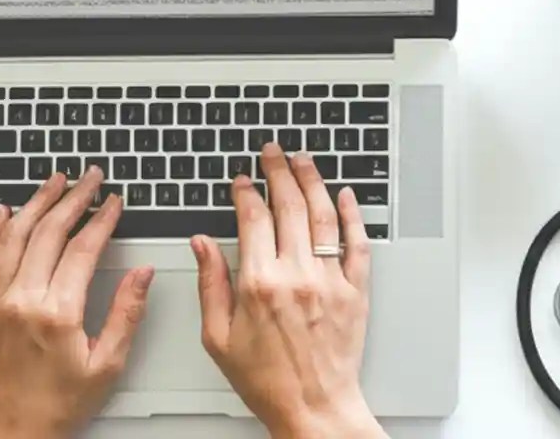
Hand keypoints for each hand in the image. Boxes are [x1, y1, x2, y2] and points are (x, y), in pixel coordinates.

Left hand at [0, 167, 154, 438]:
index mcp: (57, 314)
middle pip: (48, 233)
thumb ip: (127, 313)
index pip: (83, 249)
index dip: (102, 219)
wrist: (14, 431)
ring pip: (15, 238)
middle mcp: (22, 301)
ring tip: (54, 182)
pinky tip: (5, 213)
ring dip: (36, 204)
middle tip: (90, 178)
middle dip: (73, 198)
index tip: (115, 202)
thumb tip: (142, 274)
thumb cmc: (59, 404)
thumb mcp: (108, 364)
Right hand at [192, 144, 383, 438]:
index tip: (242, 180)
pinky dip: (352, 214)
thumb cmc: (266, 380)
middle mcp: (296, 275)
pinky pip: (357, 243)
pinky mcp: (355, 290)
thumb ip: (209, 284)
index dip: (245, 192)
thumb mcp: (219, 337)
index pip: (252, 219)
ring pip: (323, 215)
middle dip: (278, 171)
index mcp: (258, 284)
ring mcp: (329, 280)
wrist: (314, 407)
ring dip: (312, 181)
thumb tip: (202, 244)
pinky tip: (346, 195)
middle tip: (273, 153)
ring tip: (304, 160)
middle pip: (288, 206)